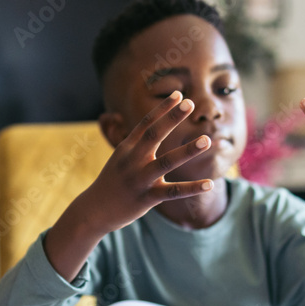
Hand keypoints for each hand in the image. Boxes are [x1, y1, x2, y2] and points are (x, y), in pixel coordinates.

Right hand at [43, 91, 212, 280]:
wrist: (94, 210)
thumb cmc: (113, 181)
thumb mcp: (121, 158)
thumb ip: (137, 143)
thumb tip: (152, 126)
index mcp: (127, 148)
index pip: (146, 123)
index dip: (163, 108)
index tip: (179, 95)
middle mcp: (132, 160)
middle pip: (154, 135)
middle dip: (172, 118)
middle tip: (190, 103)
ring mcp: (139, 179)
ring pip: (166, 162)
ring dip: (187, 150)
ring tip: (207, 140)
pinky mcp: (146, 198)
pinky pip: (173, 192)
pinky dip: (192, 188)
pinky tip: (210, 184)